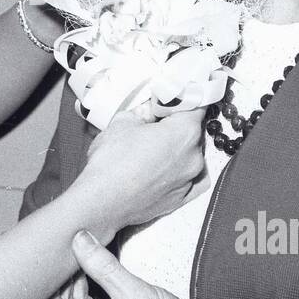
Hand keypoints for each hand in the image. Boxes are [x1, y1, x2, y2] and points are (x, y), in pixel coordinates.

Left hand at [29, 230, 215, 298]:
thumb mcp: (133, 294)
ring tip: (69, 252)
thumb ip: (102, 266)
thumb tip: (78, 239)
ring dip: (69, 284)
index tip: (30, 264)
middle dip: (51, 283)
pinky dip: (84, 290)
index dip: (32, 292)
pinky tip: (85, 266)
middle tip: (50, 250)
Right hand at [74, 107, 205, 237]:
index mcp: (185, 132)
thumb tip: (150, 111)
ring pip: (191, 155)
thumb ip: (143, 112)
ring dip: (178, 148)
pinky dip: (182, 170)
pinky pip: (190, 179)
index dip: (185, 96)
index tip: (174, 96)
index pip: (197, 104)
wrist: (101, 202)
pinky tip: (166, 167)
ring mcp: (190, 180)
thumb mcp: (122, 122)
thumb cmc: (111, 160)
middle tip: (156, 121)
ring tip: (153, 148)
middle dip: (178, 124)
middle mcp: (195, 156)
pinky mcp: (181, 199)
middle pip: (193, 131)